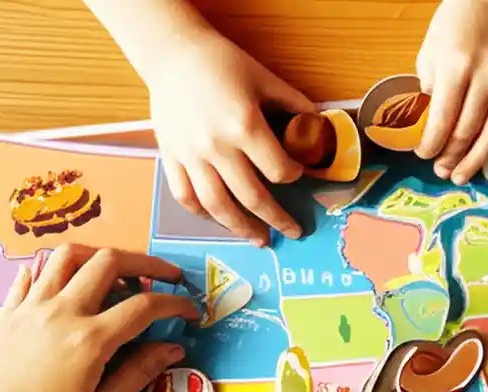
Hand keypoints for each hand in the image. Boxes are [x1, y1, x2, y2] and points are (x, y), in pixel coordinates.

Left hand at [0, 244, 198, 391]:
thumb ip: (139, 373)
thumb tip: (174, 347)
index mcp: (90, 339)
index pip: (145, 305)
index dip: (175, 303)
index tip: (191, 309)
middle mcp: (61, 312)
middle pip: (109, 261)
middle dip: (144, 262)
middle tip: (163, 275)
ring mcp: (30, 307)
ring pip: (67, 256)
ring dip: (97, 256)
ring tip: (113, 272)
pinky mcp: (6, 313)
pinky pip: (30, 275)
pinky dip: (52, 272)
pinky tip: (63, 286)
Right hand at [145, 31, 313, 244]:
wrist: (172, 55)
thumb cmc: (221, 63)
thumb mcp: (264, 78)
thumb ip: (292, 104)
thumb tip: (317, 125)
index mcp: (244, 125)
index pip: (278, 169)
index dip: (294, 176)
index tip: (298, 175)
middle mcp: (217, 147)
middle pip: (252, 198)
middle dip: (277, 219)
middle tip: (293, 232)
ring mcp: (190, 157)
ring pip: (217, 206)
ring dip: (241, 229)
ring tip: (259, 239)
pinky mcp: (171, 159)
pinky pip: (187, 197)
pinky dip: (205, 214)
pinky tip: (221, 220)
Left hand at [415, 0, 487, 184]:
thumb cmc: (456, 25)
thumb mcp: (429, 53)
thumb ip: (430, 91)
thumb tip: (432, 125)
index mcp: (457, 68)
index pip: (443, 121)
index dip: (431, 146)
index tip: (424, 155)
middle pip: (469, 133)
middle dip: (452, 158)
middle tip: (442, 172)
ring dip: (476, 160)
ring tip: (462, 174)